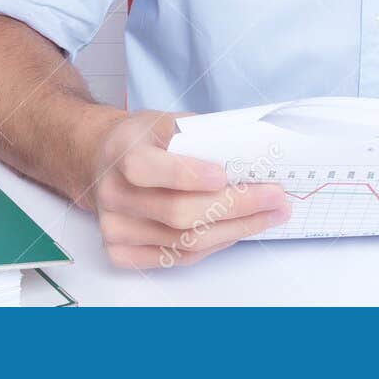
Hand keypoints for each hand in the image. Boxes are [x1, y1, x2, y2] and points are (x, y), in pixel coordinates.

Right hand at [83, 109, 291, 267]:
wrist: (103, 160)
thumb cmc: (145, 139)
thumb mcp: (168, 121)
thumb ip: (202, 136)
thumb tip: (254, 155)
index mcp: (121, 151)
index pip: (145, 169)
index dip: (186, 175)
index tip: (224, 175)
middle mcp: (112, 193)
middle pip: (178, 212)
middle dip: (236, 206)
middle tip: (275, 197)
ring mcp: (114, 228)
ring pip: (183, 241)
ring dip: (235, 229)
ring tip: (270, 215)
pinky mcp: (120, 252)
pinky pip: (176, 257)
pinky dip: (213, 245)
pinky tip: (238, 229)